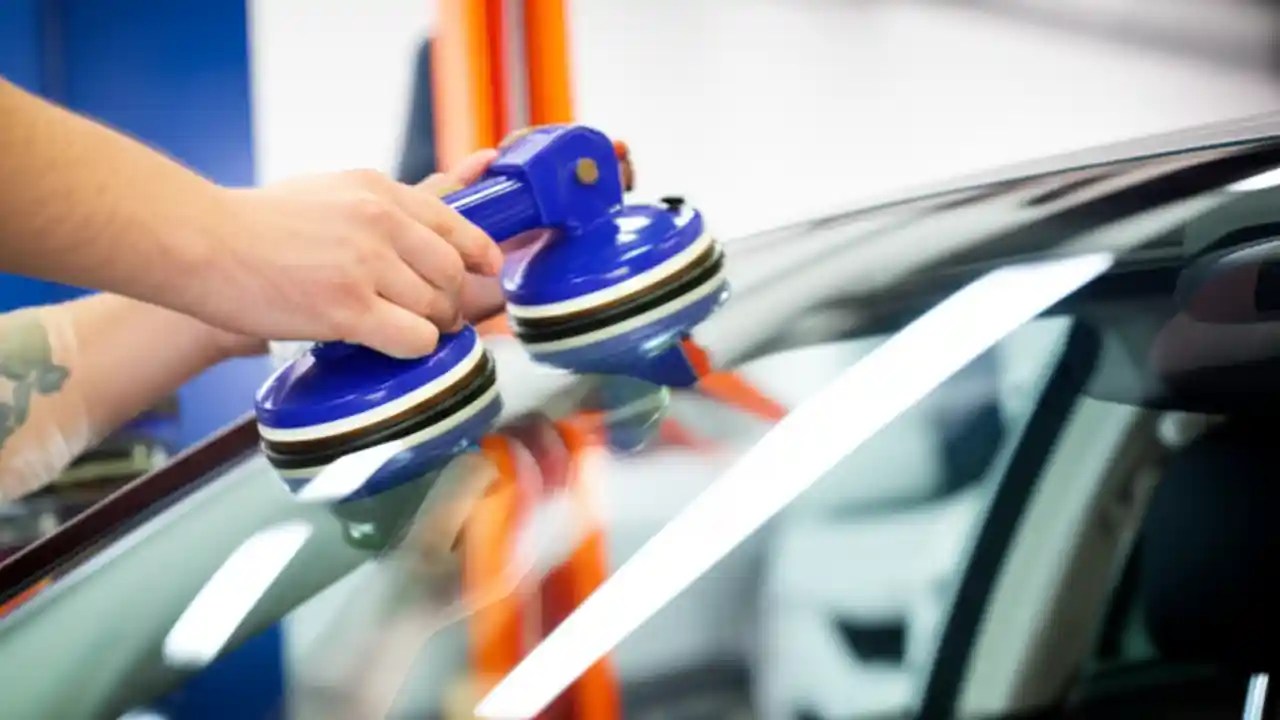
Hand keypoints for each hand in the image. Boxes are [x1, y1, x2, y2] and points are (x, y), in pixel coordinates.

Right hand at [189, 150, 500, 358]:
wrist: (200, 242)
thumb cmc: (255, 224)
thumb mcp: (327, 190)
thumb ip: (376, 205)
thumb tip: (429, 209)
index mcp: (378, 190)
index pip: (455, 224)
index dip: (478, 254)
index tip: (486, 270)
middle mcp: (381, 222)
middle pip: (451, 272)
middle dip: (452, 302)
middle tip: (438, 318)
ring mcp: (366, 265)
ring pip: (437, 308)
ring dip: (430, 328)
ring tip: (408, 333)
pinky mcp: (348, 309)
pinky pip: (414, 338)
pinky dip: (414, 348)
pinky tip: (391, 346)